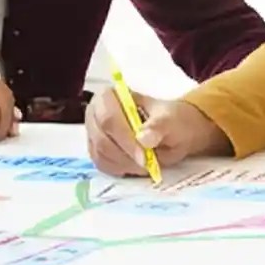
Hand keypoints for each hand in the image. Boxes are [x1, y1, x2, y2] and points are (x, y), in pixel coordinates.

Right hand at [85, 89, 229, 177]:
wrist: (171, 130)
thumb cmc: (168, 120)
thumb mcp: (170, 119)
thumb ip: (157, 127)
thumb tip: (143, 138)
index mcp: (110, 95)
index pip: (109, 118)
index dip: (124, 139)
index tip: (144, 155)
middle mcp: (95, 112)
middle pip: (101, 139)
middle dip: (126, 156)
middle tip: (148, 164)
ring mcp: (93, 132)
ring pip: (101, 155)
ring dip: (125, 164)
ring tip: (146, 163)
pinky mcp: (95, 150)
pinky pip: (102, 165)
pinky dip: (120, 169)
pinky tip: (136, 165)